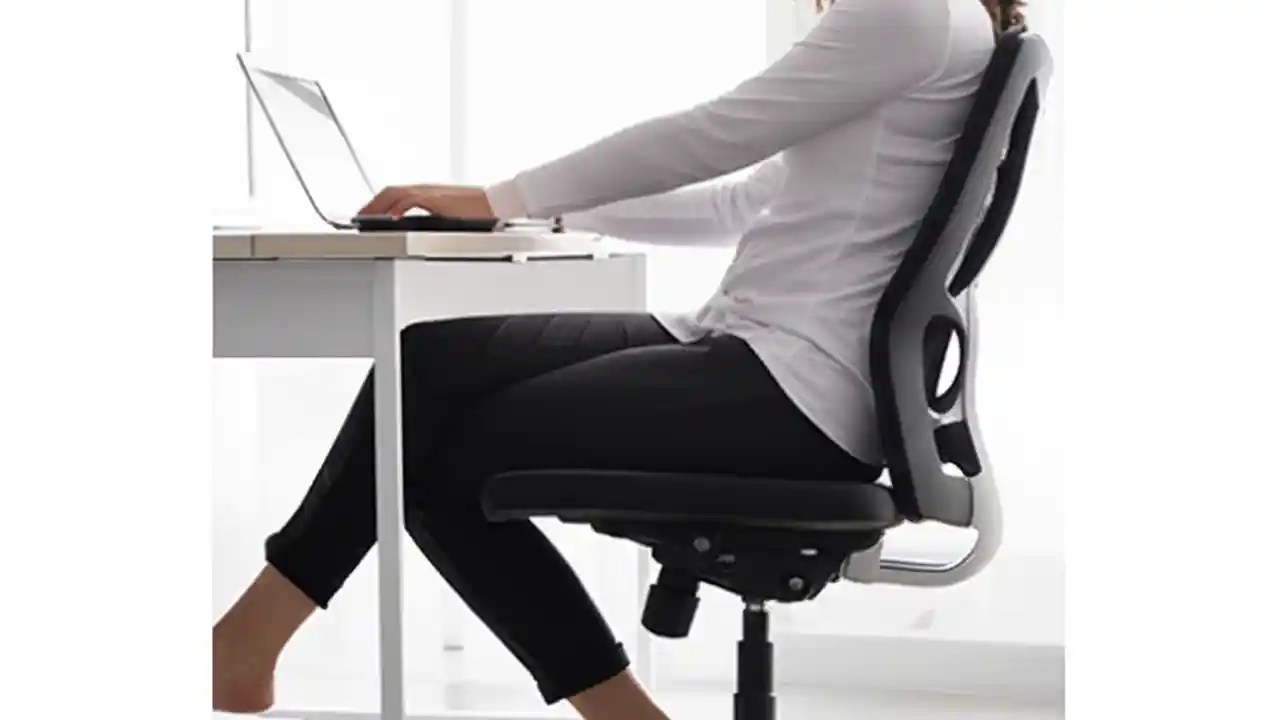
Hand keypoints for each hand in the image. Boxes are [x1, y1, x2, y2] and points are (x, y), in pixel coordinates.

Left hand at [357, 184, 495, 219]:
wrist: (493, 202)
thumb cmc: (476, 210)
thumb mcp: (448, 214)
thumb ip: (432, 216)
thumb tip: (419, 226)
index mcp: (427, 192)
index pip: (395, 193)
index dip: (378, 202)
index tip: (367, 213)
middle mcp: (425, 189)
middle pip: (389, 191)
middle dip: (371, 204)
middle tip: (359, 217)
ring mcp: (429, 193)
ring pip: (395, 193)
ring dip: (378, 205)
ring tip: (367, 217)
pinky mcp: (436, 199)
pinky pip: (410, 200)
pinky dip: (397, 207)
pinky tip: (390, 217)